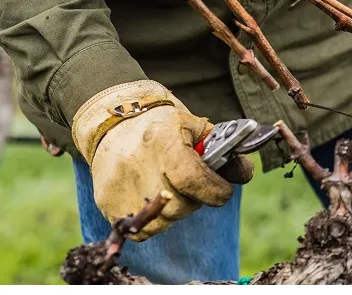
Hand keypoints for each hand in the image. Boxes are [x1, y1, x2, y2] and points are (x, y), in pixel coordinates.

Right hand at [72, 80, 253, 240]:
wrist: (113, 121)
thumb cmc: (162, 124)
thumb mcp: (196, 127)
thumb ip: (225, 150)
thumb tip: (245, 174)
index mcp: (162, 141)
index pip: (192, 179)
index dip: (214, 190)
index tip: (224, 191)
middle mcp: (137, 164)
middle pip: (179, 205)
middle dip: (196, 200)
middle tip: (194, 185)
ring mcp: (119, 187)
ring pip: (161, 222)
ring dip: (176, 212)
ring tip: (173, 190)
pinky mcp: (107, 202)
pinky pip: (140, 230)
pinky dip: (155, 220)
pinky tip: (156, 200)